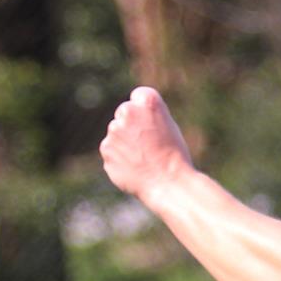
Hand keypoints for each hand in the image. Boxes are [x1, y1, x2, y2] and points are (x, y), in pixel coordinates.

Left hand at [100, 86, 193, 203]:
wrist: (168, 183)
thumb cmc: (174, 156)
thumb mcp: (168, 127)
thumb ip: (146, 118)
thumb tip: (126, 123)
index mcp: (148, 101)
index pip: (138, 97)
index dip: (145, 113)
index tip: (153, 126)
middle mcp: (128, 111)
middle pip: (124, 113)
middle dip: (132, 125)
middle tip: (148, 145)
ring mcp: (114, 130)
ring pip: (116, 133)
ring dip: (125, 143)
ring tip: (144, 159)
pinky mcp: (106, 148)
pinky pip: (111, 151)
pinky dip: (119, 159)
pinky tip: (135, 168)